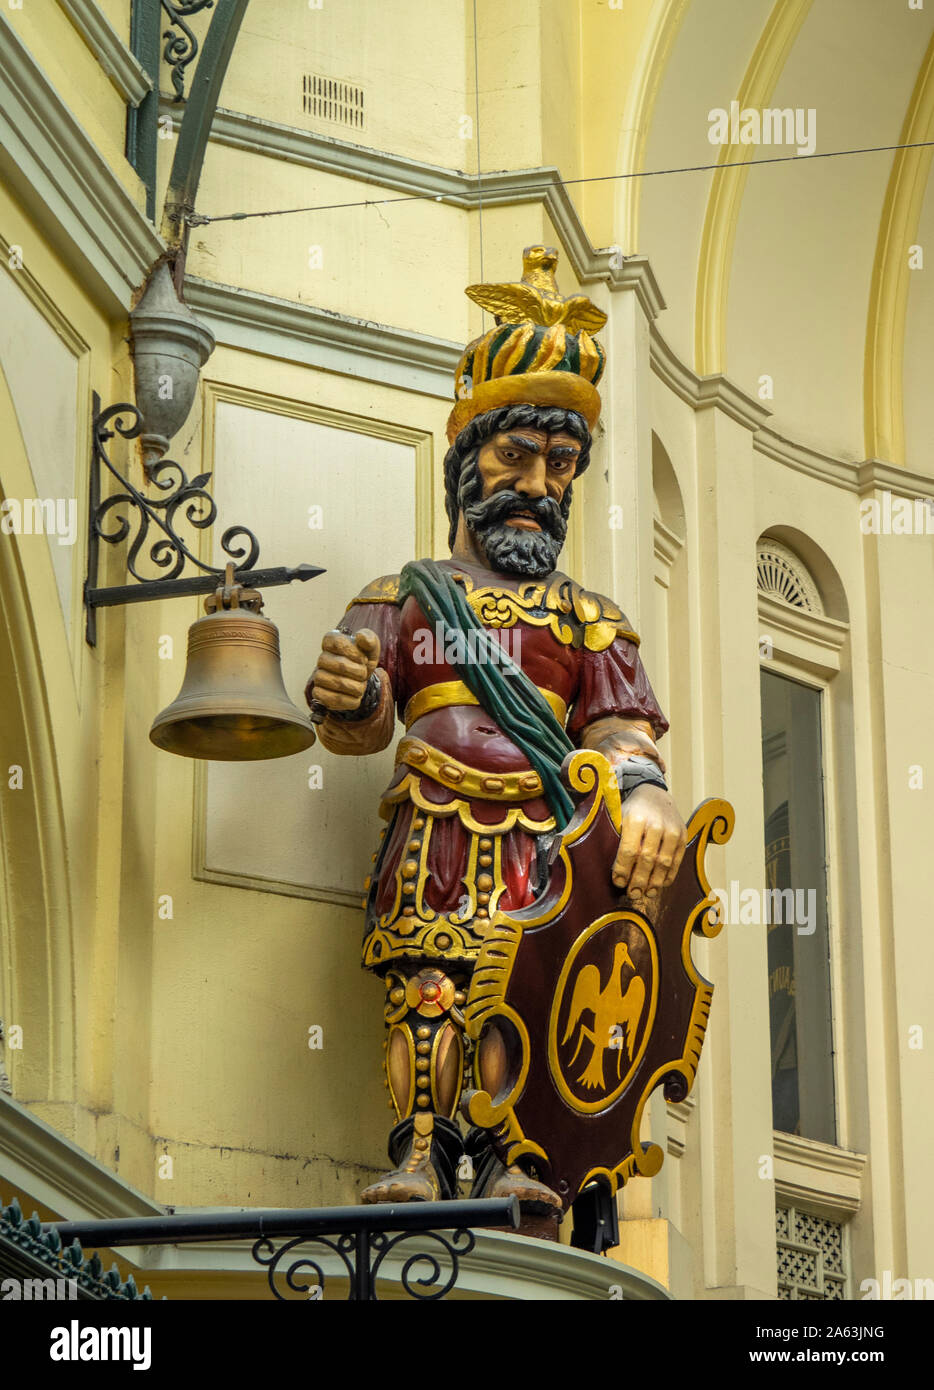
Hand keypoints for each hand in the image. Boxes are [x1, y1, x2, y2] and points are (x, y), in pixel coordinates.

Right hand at [307, 628, 379, 713]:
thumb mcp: (371, 648)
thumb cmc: (364, 660)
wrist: (360, 679)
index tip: (364, 659)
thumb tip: (361, 637)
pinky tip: (355, 696)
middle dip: (359, 671)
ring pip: (337, 683)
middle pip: (340, 665)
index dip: (356, 653)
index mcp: (331, 640)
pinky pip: (333, 699)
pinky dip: (350, 700)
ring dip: (356, 687)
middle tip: (364, 674)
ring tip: (360, 685)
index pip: (338, 642)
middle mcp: (321, 658)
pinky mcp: (319, 694)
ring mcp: (318, 677)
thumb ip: (370, 639)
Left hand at [611, 783, 686, 902]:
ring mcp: (672, 830)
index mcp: (636, 818)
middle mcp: (656, 824)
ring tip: (646, 893)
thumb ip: (615, 839)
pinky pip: (677, 860)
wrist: (655, 794)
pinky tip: (660, 884)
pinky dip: (668, 875)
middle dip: (639, 880)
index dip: (623, 870)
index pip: (629, 850)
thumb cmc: (632, 811)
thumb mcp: (619, 818)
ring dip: (654, 882)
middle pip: (647, 859)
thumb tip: (606, 868)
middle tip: (632, 893)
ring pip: (664, 863)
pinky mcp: (683, 835)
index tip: (618, 882)